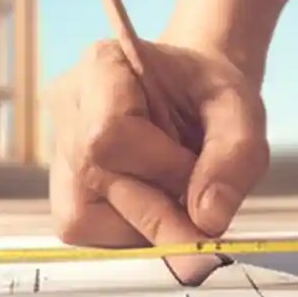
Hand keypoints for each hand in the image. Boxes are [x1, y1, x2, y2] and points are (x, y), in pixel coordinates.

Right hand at [45, 39, 269, 284]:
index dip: (162, 168)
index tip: (199, 172)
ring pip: (78, 217)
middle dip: (159, 212)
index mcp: (103, 65)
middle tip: (204, 222)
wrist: (191, 94)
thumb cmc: (209, 94)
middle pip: (95, 178)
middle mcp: (67, 106)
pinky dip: (127, 231)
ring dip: (138, 226)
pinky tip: (153, 205)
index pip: (110, 134)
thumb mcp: (241, 108)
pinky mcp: (62, 187)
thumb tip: (207, 221)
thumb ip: (236, 155)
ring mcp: (57, 148)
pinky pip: (82, 229)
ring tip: (171, 199)